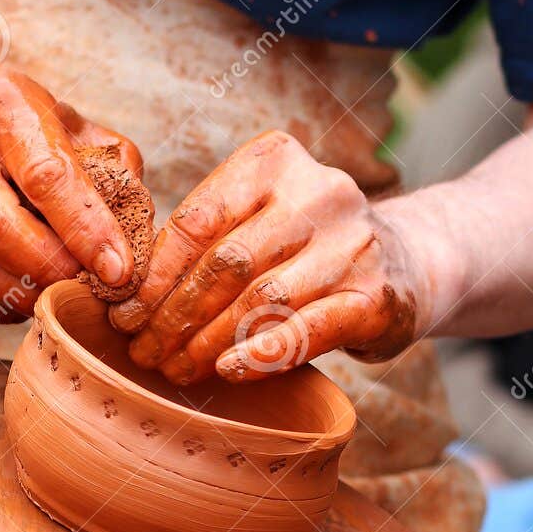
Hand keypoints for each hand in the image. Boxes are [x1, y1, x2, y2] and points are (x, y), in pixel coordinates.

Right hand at [0, 71, 141, 316]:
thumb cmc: (33, 142)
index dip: (85, 228)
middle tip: (84, 286)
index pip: (44, 172)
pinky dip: (0, 309)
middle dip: (51, 267)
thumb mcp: (79, 135)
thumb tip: (130, 245)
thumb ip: (112, 177)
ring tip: (59, 294)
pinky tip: (25, 296)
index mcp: (3, 102)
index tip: (117, 270)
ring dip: (29, 296)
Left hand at [111, 131, 428, 381]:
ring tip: (176, 369)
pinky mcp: (377, 296)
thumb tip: (123, 291)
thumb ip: (204, 240)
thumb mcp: (257, 219)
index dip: (155, 274)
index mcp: (274, 161)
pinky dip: (262, 354)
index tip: (123, 314)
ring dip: (208, 342)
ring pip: (261, 299)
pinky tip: (228, 370)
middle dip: (175, 314)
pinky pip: (308, 330)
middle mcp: (320, 192)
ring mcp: (354, 243)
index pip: (198, 219)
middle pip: (227, 262)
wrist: (409, 262)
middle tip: (143, 352)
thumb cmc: (305, 247)